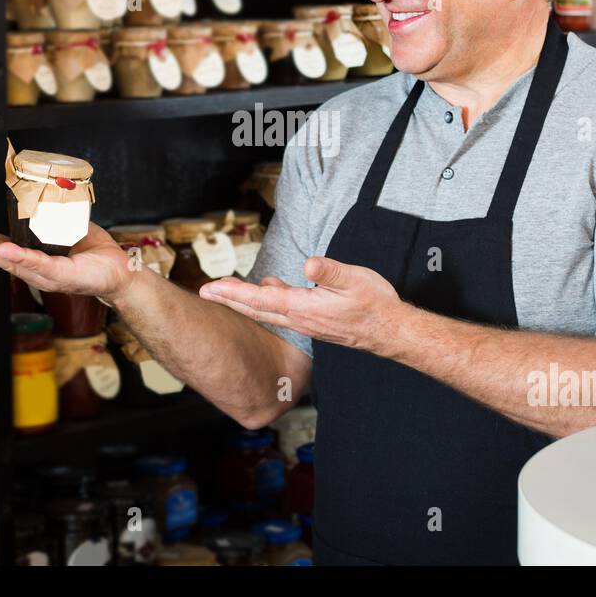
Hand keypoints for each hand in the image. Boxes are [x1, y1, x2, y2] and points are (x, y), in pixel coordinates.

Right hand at [0, 221, 137, 301]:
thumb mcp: (67, 229)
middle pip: (0, 256)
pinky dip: (22, 258)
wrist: (121, 271)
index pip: (2, 246)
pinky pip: (40, 265)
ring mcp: (48, 275)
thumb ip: (51, 216)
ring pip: (15, 262)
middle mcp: (36, 269)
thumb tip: (40, 192)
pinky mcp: (64, 276)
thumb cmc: (93, 254)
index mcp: (34, 257)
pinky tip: (7, 251)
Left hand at [197, 256, 403, 349]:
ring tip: (226, 292)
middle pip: (257, 309)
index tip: (210, 288)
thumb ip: (330, 271)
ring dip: (245, 301)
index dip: (234, 293)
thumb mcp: (355, 280)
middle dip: (229, 299)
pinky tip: (269, 288)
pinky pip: (283, 312)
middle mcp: (300, 319)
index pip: (261, 299)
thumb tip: (307, 263)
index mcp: (305, 308)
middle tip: (204, 292)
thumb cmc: (375, 305)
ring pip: (268, 311)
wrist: (391, 333)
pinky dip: (268, 301)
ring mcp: (306, 324)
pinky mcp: (314, 323)